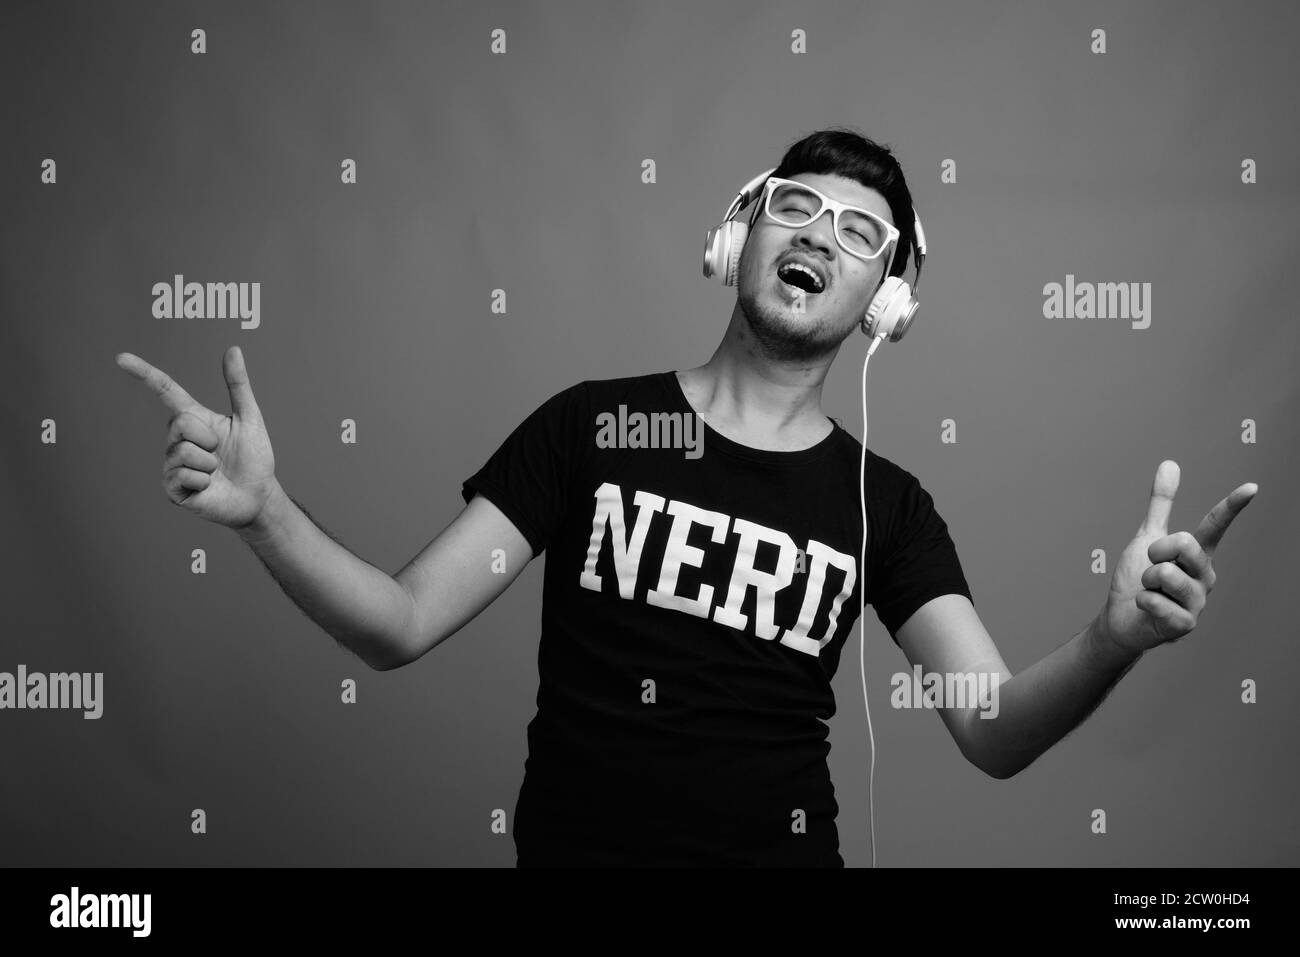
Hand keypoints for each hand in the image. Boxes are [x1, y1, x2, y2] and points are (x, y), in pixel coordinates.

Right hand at [117, 346, 277, 529]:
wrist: (259, 496)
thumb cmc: (255, 458)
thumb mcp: (250, 418)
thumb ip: (238, 385)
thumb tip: (233, 349)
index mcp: (195, 419)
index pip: (165, 392)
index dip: (145, 374)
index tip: (121, 358)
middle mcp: (178, 439)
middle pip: (180, 422)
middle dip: (207, 437)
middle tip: (220, 451)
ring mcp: (173, 463)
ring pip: (183, 451)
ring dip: (209, 462)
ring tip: (217, 471)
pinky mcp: (173, 487)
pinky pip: (183, 475)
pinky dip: (204, 481)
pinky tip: (209, 486)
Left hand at [1096, 460, 1256, 656]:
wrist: (1121, 618)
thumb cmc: (1138, 579)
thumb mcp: (1147, 537)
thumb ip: (1161, 505)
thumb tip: (1171, 463)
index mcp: (1198, 555)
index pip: (1215, 526)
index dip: (1231, 506)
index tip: (1251, 487)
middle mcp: (1204, 577)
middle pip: (1183, 543)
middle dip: (1155, 552)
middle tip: (1150, 568)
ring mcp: (1198, 602)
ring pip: (1165, 573)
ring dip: (1146, 581)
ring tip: (1150, 591)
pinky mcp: (1185, 625)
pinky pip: (1155, 601)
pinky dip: (1142, 601)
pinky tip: (1147, 609)